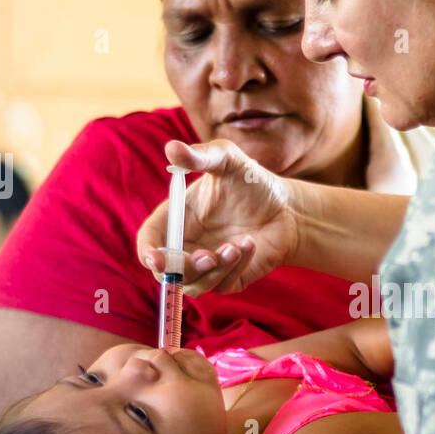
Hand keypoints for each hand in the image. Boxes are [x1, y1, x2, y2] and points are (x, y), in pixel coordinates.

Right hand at [136, 140, 300, 297]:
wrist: (286, 208)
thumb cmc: (251, 182)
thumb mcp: (227, 161)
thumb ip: (200, 156)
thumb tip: (172, 147)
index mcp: (175, 220)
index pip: (150, 242)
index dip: (147, 253)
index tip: (156, 259)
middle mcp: (186, 247)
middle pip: (167, 272)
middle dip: (184, 268)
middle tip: (209, 256)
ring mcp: (206, 267)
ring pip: (195, 285)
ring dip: (216, 269)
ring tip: (238, 244)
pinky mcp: (228, 280)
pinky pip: (223, 285)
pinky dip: (236, 267)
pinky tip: (249, 244)